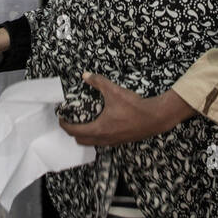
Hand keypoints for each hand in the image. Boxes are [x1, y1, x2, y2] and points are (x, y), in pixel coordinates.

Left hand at [59, 74, 194, 145]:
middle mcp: (104, 139)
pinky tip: (102, 124)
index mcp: (98, 129)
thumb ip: (98, 82)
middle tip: (71, 120)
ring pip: (93, 143)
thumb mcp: (114, 91)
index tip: (61, 118)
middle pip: (81, 141)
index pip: (74, 131)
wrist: (155, 117)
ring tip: (85, 122)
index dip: (65, 125)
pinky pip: (104, 142)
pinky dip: (97, 136)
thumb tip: (85, 75)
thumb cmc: (134, 106)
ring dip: (86, 135)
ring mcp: (113, 142)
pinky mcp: (122, 141)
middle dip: (73, 132)